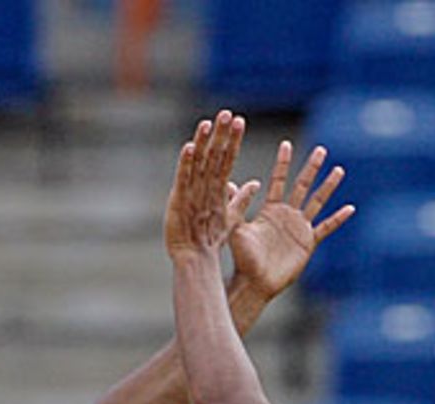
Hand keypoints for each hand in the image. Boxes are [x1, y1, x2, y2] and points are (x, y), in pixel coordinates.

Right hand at [164, 111, 260, 265]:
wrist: (196, 258)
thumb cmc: (212, 239)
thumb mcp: (232, 217)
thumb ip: (242, 199)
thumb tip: (256, 183)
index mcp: (216, 188)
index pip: (226, 159)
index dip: (232, 140)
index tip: (240, 122)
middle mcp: (203, 185)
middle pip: (212, 155)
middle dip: (219, 135)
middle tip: (226, 113)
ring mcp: (190, 191)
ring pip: (197, 162)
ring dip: (202, 142)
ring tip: (208, 123)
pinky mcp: (179, 200)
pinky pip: (183, 179)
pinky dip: (186, 164)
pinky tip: (189, 147)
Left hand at [230, 139, 354, 301]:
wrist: (254, 283)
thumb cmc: (242, 259)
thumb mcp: (236, 228)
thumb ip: (235, 206)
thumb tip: (228, 182)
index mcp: (270, 209)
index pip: (279, 180)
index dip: (283, 164)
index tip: (286, 144)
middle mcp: (287, 215)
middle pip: (302, 186)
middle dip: (311, 168)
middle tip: (320, 150)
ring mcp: (299, 228)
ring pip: (317, 201)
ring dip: (328, 186)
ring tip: (338, 170)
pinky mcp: (307, 243)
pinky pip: (325, 228)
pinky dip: (337, 219)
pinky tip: (350, 208)